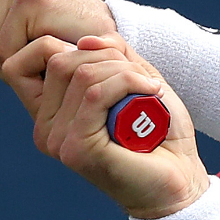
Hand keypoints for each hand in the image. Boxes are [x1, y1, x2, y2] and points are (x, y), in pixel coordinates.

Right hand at [19, 34, 208, 219]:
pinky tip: (151, 94)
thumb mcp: (134, 79)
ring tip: (150, 90)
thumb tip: (85, 40)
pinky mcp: (76, 148)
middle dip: (110, 57)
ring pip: (83, 74)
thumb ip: (110, 56)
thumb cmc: (159, 132)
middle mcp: (46, 127)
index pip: (39, 55)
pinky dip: (129, 83)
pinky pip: (96, 94)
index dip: (80, 45)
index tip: (120, 62)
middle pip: (62, 59)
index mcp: (51, 111)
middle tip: (142, 79)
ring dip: (126, 72)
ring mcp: (57, 140)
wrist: (180, 179)